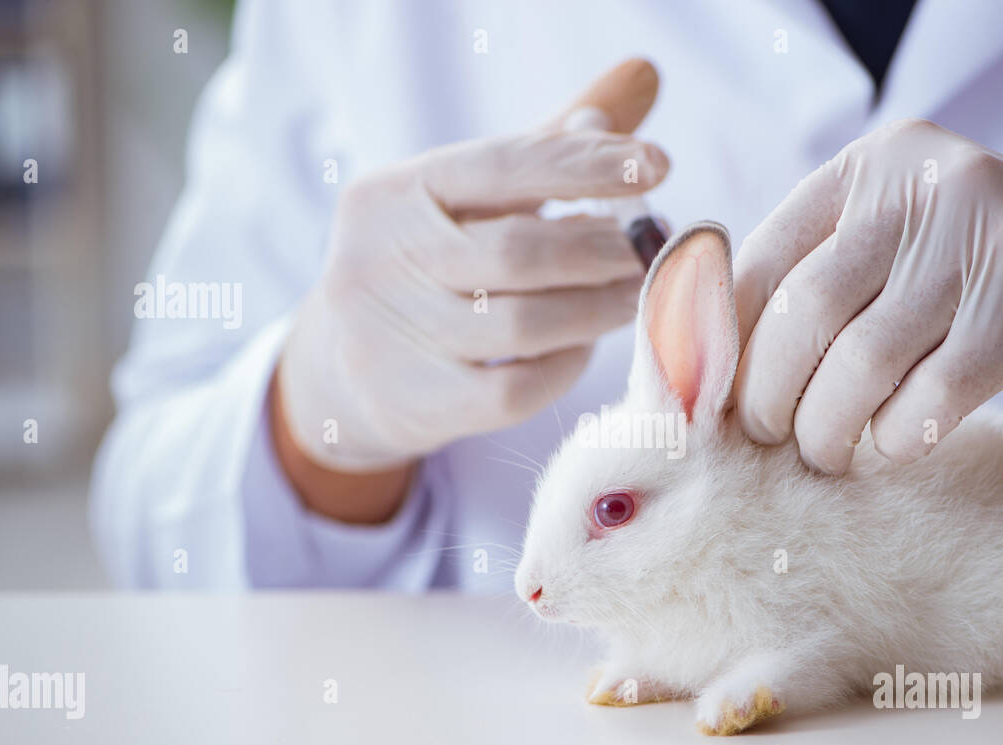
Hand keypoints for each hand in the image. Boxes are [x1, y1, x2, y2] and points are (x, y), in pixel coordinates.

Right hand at [275, 60, 666, 495]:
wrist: (343, 377)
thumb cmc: (428, 269)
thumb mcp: (467, 202)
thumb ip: (548, 148)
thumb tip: (640, 82)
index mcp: (390, 196)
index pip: (502, 167)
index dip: (586, 166)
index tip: (659, 166)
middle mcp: (378, 262)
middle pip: (518, 252)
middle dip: (603, 249)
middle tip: (654, 249)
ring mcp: (390, 339)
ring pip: (525, 325)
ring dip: (599, 308)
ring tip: (635, 293)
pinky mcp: (417, 404)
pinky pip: (518, 388)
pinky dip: (566, 365)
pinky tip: (584, 345)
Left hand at [732, 119, 1002, 472]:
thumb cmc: (986, 283)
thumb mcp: (901, 250)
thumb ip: (819, 282)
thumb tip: (706, 370)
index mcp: (872, 167)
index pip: (761, 257)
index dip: (723, 343)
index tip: (715, 402)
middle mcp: (925, 186)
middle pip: (804, 311)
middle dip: (768, 396)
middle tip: (770, 440)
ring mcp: (985, 240)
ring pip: (863, 362)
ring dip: (827, 430)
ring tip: (824, 456)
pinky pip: (933, 397)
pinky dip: (898, 438)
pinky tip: (894, 447)